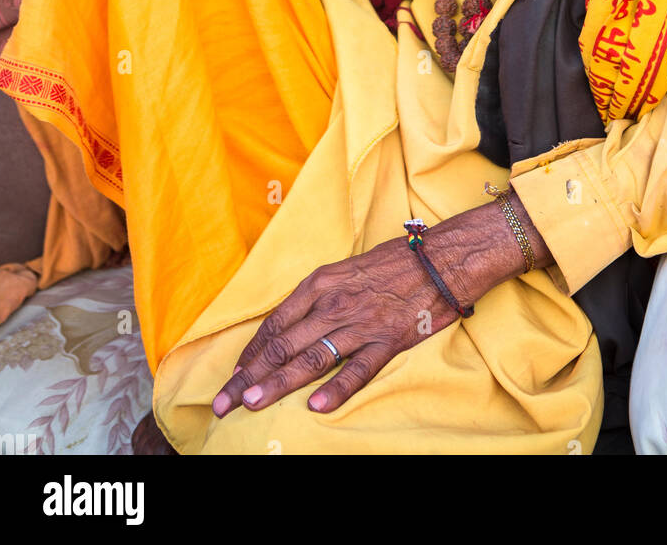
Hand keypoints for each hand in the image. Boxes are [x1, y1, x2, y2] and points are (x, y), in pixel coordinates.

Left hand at [212, 195, 550, 416]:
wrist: (442, 258)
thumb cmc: (393, 263)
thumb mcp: (346, 270)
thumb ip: (318, 297)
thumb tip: (290, 326)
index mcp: (320, 283)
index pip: (275, 323)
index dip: (251, 352)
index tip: (234, 374)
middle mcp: (333, 303)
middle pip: (283, 345)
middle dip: (249, 376)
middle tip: (224, 402)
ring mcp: (360, 323)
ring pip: (310, 359)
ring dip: (278, 383)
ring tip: (252, 403)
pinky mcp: (387, 340)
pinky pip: (358, 369)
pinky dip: (336, 390)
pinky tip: (316, 407)